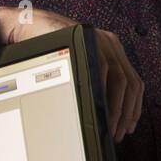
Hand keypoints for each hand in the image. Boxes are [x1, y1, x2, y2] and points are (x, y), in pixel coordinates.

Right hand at [0, 6, 143, 140]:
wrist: (27, 27)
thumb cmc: (48, 49)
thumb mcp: (77, 64)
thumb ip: (93, 81)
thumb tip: (102, 115)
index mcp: (111, 51)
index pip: (132, 82)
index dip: (133, 107)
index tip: (128, 126)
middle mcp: (110, 45)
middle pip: (131, 84)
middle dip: (127, 113)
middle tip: (118, 133)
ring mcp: (101, 42)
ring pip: (122, 80)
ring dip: (118, 108)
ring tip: (109, 128)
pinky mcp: (90, 42)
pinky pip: (105, 71)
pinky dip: (105, 94)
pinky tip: (100, 110)